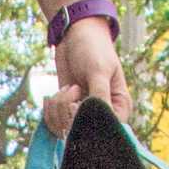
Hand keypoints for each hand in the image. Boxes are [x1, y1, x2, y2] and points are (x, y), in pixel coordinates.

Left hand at [42, 17, 128, 137]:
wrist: (76, 35)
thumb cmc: (93, 49)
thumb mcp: (98, 71)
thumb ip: (99, 96)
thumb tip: (96, 122)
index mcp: (119, 107)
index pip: (106, 131)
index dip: (87, 123)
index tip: (77, 103)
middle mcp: (102, 115)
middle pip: (82, 133)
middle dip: (69, 112)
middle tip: (71, 89)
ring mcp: (82, 114)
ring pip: (64, 130)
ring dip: (58, 108)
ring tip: (66, 88)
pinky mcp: (65, 110)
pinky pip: (54, 123)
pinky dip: (49, 110)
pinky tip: (51, 95)